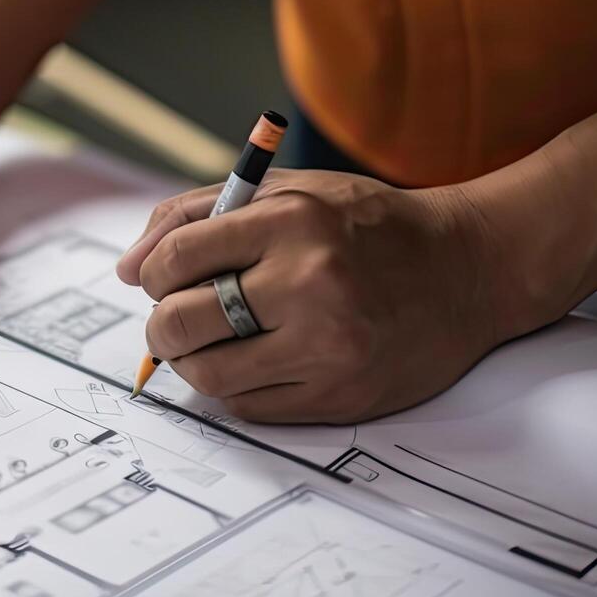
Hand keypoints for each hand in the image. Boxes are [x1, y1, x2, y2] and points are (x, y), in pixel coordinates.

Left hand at [115, 170, 533, 423]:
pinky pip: (248, 407)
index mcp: (294, 220)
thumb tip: (128, 268)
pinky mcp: (341, 395)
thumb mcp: (289, 189)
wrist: (468, 270)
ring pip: (209, 374)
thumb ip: (199, 213)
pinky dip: (233, 386)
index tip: (159, 276)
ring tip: (207, 340)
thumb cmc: (367, 225)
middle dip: (161, 322)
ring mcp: (328, 347)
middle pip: (182, 321)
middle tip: (173, 316)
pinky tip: (252, 359)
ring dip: (190, 360)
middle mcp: (310, 283)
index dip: (151, 270)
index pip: (176, 257)